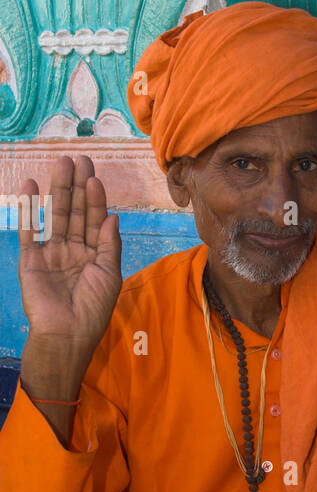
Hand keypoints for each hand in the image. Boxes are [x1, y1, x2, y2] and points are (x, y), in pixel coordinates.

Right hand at [19, 154, 121, 377]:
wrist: (66, 332)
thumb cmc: (92, 308)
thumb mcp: (109, 274)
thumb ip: (108, 244)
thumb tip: (113, 216)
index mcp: (93, 254)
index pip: (95, 219)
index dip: (95, 198)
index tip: (94, 177)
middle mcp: (72, 249)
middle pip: (76, 211)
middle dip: (77, 185)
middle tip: (79, 159)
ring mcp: (50, 251)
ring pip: (55, 213)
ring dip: (57, 189)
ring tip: (61, 164)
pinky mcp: (30, 258)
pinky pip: (28, 228)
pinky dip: (28, 207)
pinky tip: (29, 185)